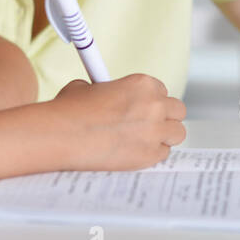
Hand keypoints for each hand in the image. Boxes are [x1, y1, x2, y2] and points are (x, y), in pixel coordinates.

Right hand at [49, 74, 186, 169]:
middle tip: (149, 125)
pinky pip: (163, 154)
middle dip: (165, 117)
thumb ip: (106, 89)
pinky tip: (135, 153)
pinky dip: (152, 154)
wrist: (61, 135)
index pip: (162, 91)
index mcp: (142, 84)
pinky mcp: (150, 155)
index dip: (152, 101)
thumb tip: (104, 95)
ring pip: (177, 133)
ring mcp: (155, 131)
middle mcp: (154, 105)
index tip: (142, 109)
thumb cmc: (69, 110)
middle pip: (177, 110)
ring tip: (145, 141)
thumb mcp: (87, 87)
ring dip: (165, 136)